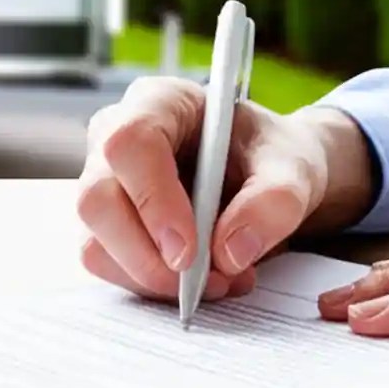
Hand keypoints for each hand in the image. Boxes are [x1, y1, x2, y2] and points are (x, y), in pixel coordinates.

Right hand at [76, 77, 375, 301]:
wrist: (266, 178)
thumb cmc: (270, 157)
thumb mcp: (293, 168)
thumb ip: (273, 202)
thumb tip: (230, 251)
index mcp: (160, 102)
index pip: (130, 143)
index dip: (153, 199)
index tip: (189, 250)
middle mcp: (116, 136)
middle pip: (97, 200)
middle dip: (149, 255)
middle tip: (208, 280)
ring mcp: (104, 181)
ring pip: (95, 242)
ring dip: (154, 278)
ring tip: (219, 280)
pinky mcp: (105, 224)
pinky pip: (107, 265)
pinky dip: (152, 286)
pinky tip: (199, 279)